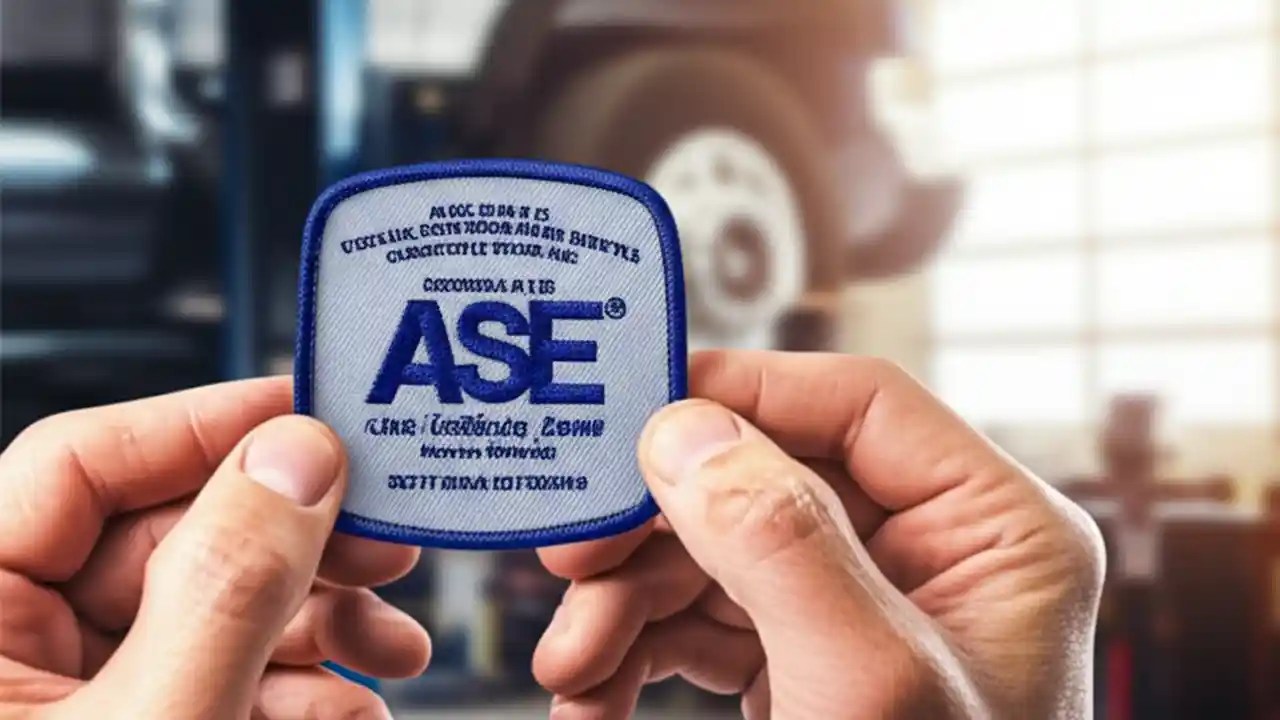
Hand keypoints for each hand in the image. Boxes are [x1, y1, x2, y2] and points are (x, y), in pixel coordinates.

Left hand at [0, 378, 429, 718]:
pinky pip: (217, 682)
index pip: (77, 464)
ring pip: (211, 613)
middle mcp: (13, 648)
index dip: (205, 427)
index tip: (313, 414)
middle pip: (169, 540)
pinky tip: (352, 708)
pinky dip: (297, 691)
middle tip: (382, 543)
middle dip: (297, 549)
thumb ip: (225, 589)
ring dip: (319, 627)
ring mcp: (72, 700)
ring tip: (390, 648)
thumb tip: (296, 458)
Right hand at [535, 351, 1103, 718]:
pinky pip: (702, 624)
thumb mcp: (864, 684)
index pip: (856, 404)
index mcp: (993, 530)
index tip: (632, 409)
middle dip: (655, 531)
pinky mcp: (802, 664)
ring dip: (627, 604)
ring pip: (715, 553)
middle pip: (762, 480)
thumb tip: (688, 429)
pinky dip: (636, 654)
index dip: (741, 389)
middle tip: (570, 562)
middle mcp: (928, 556)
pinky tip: (589, 699)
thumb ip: (781, 540)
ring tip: (571, 670)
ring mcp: (858, 612)